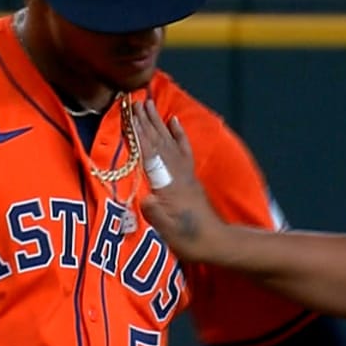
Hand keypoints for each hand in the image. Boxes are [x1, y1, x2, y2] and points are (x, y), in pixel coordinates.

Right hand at [131, 100, 225, 261]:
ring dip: (158, 122)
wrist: (216, 243)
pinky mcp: (190, 178)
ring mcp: (186, 174)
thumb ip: (157, 215)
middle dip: (146, 121)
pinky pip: (184, 150)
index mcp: (169, 186)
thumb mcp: (169, 233)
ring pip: (169, 142)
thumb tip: (145, 199)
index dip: (138, 134)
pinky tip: (174, 121)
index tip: (129, 115)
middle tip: (135, 101)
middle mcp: (178, 174)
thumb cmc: (190, 240)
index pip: (150, 155)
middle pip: (159, 142)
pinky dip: (179, 134)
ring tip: (149, 104)